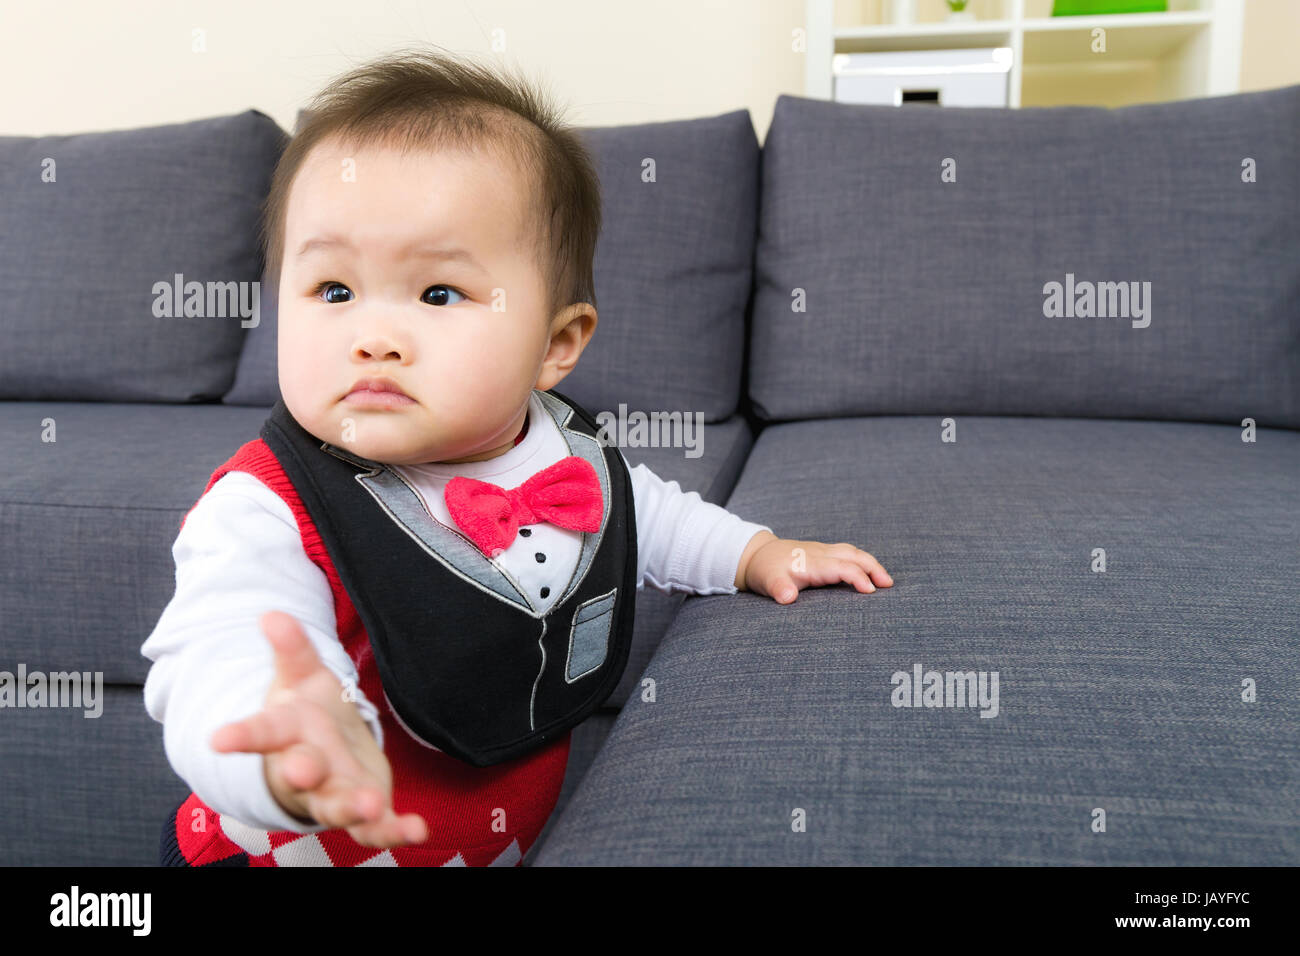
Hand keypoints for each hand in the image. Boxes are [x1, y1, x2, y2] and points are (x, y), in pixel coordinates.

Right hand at [210, 610, 427, 849]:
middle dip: (302, 772)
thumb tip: (272, 614)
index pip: (262, 730)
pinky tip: (418, 829)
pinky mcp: (364, 811)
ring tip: (372, 806)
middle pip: (301, 772)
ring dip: (353, 808)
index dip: (241, 735)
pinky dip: (396, 830)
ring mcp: (334, 793)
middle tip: (302, 771)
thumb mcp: (301, 677)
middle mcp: (307, 768)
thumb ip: (292, 649)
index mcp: (287, 733)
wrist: (321, 758)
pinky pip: (377, 828)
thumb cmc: (307, 714)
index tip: (218, 739)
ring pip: (337, 806)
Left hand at [738, 532, 892, 603]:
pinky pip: (847, 553)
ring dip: (871, 563)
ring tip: (885, 581)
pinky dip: (862, 561)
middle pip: (853, 555)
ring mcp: (823, 551)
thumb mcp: (766, 581)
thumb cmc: (765, 570)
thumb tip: (787, 598)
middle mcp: (820, 554)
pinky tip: (870, 572)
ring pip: (852, 552)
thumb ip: (778, 589)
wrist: (757, 554)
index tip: (870, 591)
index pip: (840, 567)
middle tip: (889, 585)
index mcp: (810, 562)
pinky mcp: (823, 552)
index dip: (857, 577)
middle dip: (873, 567)